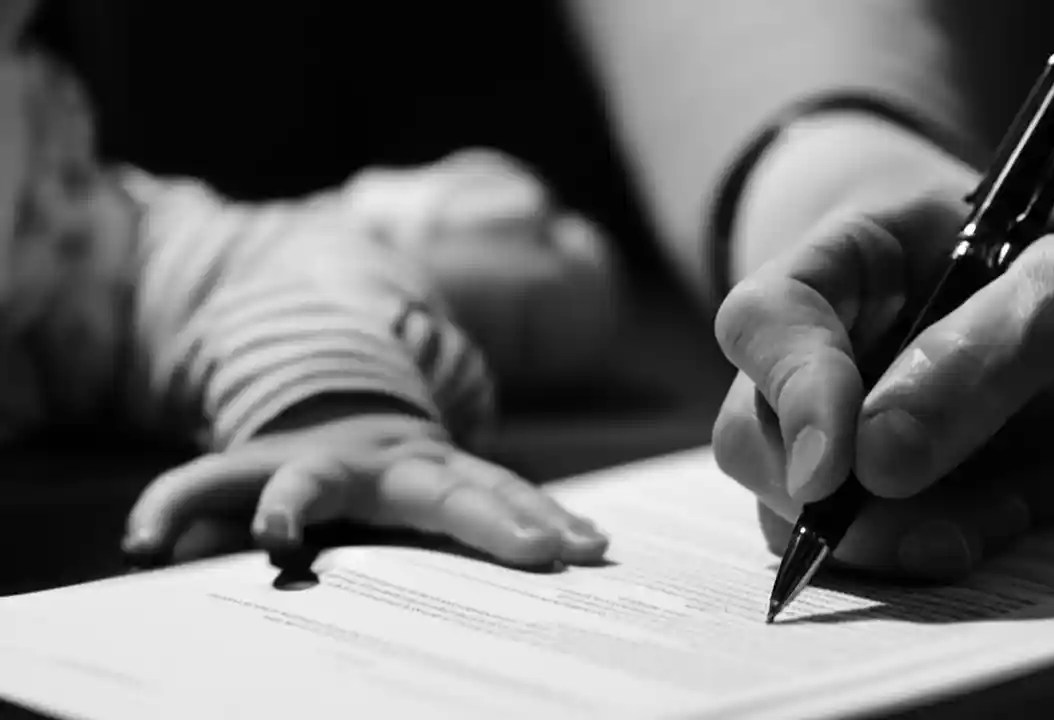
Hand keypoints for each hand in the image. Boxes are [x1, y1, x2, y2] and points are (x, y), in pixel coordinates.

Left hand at [121, 408, 609, 567]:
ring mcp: (439, 463)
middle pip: (440, 487)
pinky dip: (553, 517)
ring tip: (583, 551)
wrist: (350, 411)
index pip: (300, 482)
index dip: (284, 505)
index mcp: (320, 464)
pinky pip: (518, 495)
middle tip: (533, 553)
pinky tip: (593, 542)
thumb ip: (187, 504)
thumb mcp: (230, 479)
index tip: (274, 537)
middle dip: (488, 517)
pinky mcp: (471, 474)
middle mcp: (390, 459)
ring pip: (494, 488)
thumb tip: (139, 545)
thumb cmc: (288, 467)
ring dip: (538, 520)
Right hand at [712, 116, 1053, 581]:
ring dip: (883, 541)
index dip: (788, 390)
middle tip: (940, 528)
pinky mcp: (871, 497)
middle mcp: (821, 349)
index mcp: (851, 259)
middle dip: (831, 502)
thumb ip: (992, 347)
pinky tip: (996, 522)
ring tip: (999, 518)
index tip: (837, 470)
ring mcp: (839, 429)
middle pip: (751, 433)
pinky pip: (856, 549)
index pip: (765, 318)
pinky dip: (918, 556)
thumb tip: (874, 458)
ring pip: (792, 510)